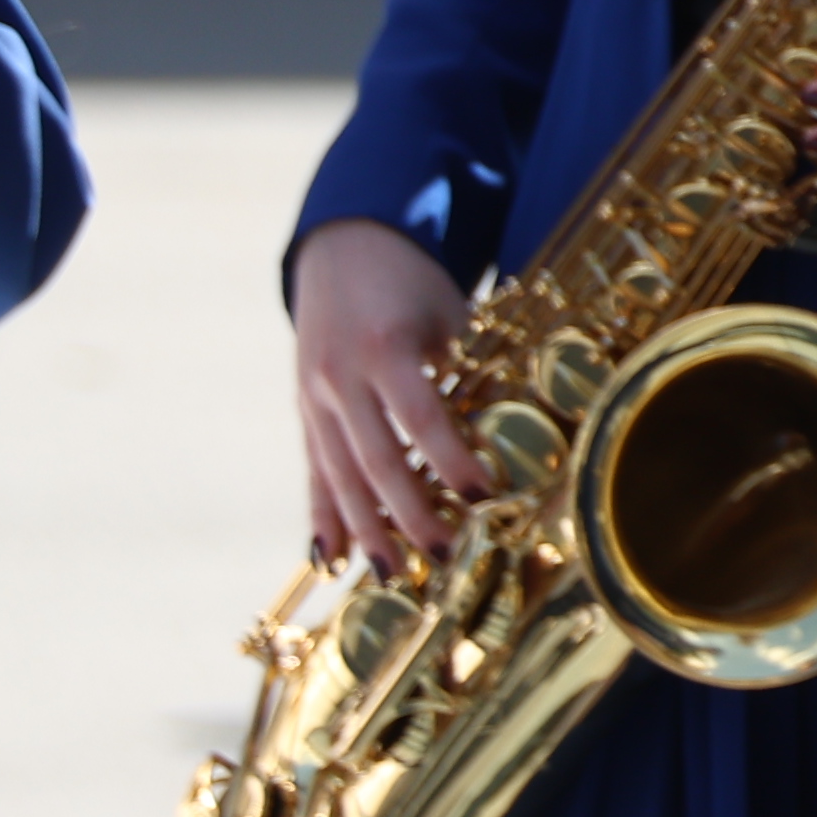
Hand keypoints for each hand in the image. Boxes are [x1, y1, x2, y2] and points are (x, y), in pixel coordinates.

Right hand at [288, 220, 488, 567]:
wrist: (340, 243)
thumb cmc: (412, 278)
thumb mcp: (446, 311)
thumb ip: (466, 368)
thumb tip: (513, 428)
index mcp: (384, 346)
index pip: (421, 416)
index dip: (451, 460)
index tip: (481, 497)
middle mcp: (340, 376)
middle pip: (375, 458)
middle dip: (409, 512)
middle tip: (443, 553)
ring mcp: (315, 396)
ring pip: (339, 475)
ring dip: (366, 530)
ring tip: (392, 573)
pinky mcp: (303, 410)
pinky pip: (314, 470)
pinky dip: (323, 515)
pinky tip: (330, 558)